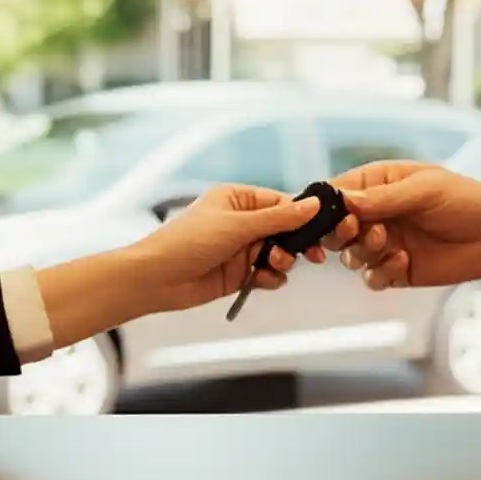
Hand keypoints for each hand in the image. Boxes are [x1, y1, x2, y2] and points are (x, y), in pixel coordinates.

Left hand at [132, 185, 322, 312]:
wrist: (158, 278)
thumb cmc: (189, 242)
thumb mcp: (238, 225)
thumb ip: (278, 218)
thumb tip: (314, 204)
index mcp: (237, 199)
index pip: (281, 202)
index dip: (302, 216)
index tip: (322, 228)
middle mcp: (241, 221)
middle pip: (284, 230)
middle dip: (296, 243)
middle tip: (312, 255)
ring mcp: (240, 248)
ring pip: (278, 253)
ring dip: (282, 261)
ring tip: (274, 266)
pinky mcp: (238, 273)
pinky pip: (266, 274)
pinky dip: (270, 278)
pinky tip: (263, 280)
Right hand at [322, 161, 480, 290]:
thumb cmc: (466, 201)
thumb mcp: (424, 190)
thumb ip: (383, 198)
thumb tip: (343, 200)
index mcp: (378, 184)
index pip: (337, 192)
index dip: (324, 205)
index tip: (328, 215)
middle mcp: (376, 214)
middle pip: (334, 227)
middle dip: (338, 232)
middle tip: (354, 230)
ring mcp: (384, 243)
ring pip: (349, 255)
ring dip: (362, 251)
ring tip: (387, 243)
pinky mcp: (396, 270)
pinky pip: (372, 277)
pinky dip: (381, 272)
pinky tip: (403, 262)